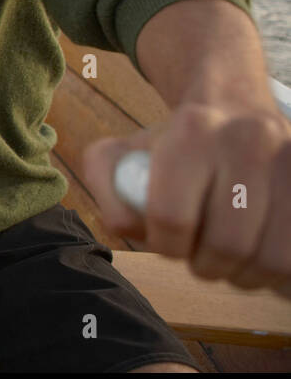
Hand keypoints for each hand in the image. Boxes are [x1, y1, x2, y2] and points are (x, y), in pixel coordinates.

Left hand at [83, 101, 290, 297]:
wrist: (233, 103)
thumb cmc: (173, 143)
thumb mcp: (120, 152)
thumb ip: (105, 184)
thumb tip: (131, 226)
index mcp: (192, 131)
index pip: (172, 217)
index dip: (165, 246)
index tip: (166, 242)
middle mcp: (249, 139)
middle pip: (228, 244)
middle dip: (208, 266)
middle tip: (201, 258)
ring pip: (273, 257)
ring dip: (248, 274)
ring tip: (232, 261)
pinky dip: (279, 270)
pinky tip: (260, 256)